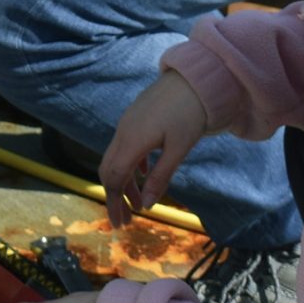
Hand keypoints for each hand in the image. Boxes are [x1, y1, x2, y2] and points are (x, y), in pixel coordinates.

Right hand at [98, 72, 208, 228]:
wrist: (194, 78)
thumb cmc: (190, 113)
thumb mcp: (179, 149)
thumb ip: (161, 177)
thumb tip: (146, 206)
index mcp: (132, 140)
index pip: (114, 177)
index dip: (115, 202)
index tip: (121, 224)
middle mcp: (124, 131)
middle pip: (109, 169)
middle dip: (115, 196)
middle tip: (126, 220)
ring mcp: (128, 123)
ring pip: (116, 157)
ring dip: (124, 182)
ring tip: (138, 201)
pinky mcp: (135, 118)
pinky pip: (125, 146)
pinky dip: (130, 165)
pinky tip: (144, 174)